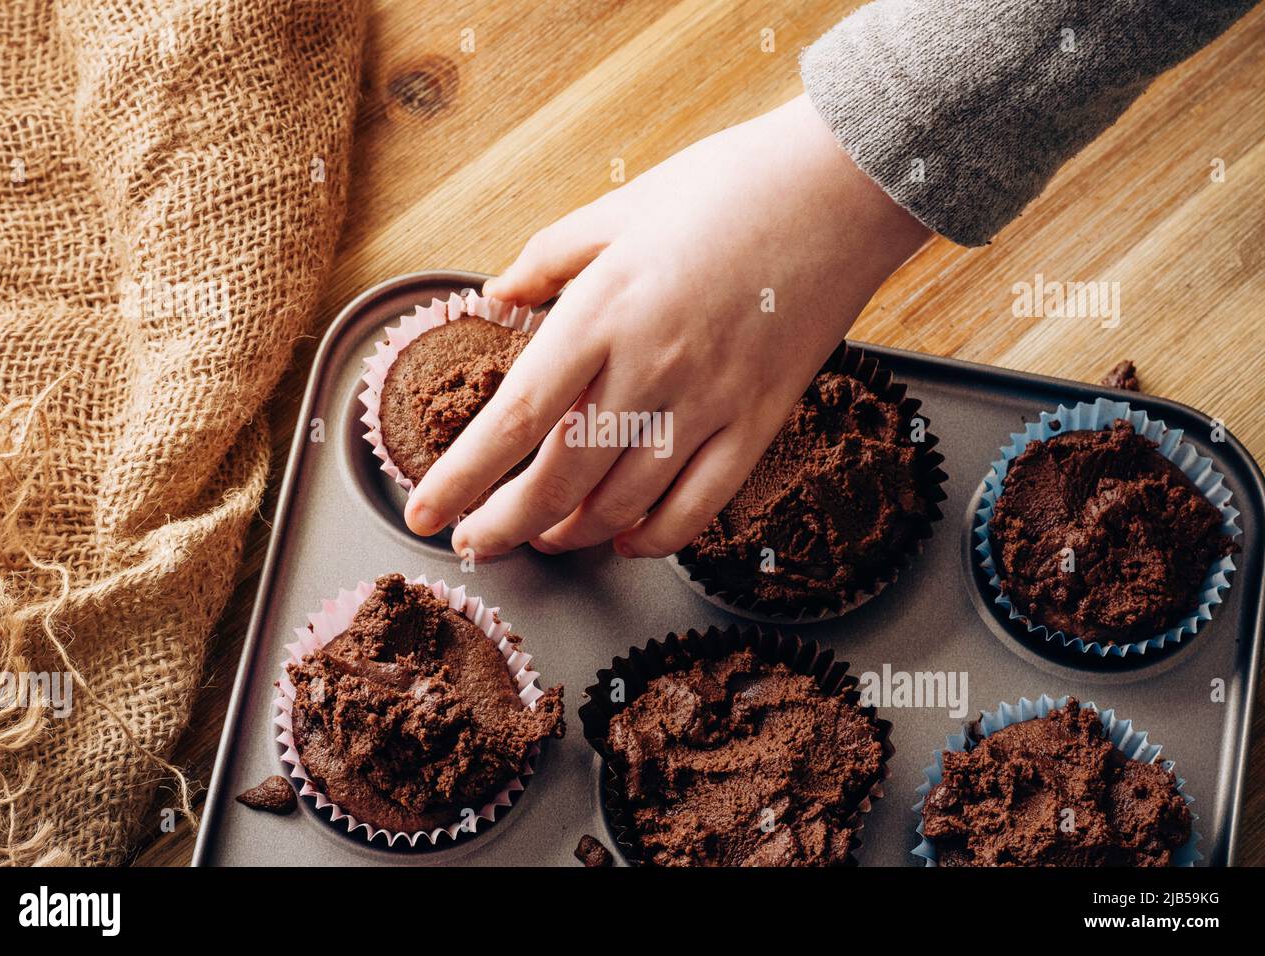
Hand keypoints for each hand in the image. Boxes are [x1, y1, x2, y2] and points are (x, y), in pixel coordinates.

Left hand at [404, 94, 930, 558]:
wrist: (841, 190)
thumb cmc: (728, 187)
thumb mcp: (621, 208)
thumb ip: (549, 258)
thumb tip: (498, 294)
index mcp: (603, 311)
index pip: (516, 418)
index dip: (462, 478)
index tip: (424, 513)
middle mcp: (650, 368)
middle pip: (560, 479)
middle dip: (504, 524)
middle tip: (474, 542)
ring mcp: (710, 402)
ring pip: (624, 503)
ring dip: (570, 532)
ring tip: (541, 537)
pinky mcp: (760, 421)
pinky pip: (700, 505)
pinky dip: (654, 537)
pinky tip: (625, 539)